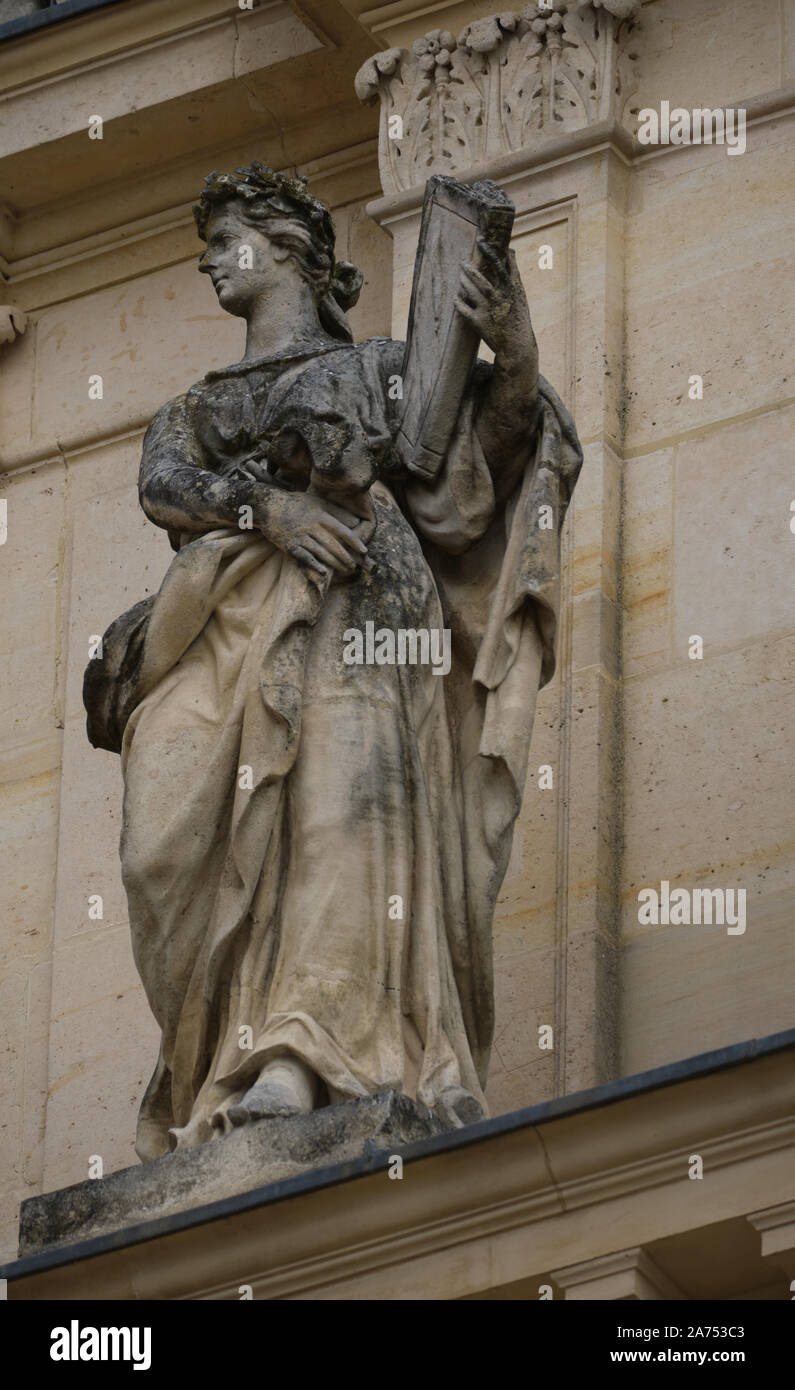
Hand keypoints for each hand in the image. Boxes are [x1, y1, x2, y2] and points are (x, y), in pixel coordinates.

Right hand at [257, 488, 369, 577]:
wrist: (268, 506)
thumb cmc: (295, 503)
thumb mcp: (316, 501)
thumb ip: (336, 511)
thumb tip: (356, 521)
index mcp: (320, 515)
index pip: (342, 530)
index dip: (354, 542)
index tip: (364, 551)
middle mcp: (311, 526)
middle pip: (333, 545)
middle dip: (346, 557)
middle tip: (356, 566)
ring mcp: (300, 537)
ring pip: (321, 553)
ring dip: (335, 563)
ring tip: (346, 570)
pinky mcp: (290, 546)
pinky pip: (305, 558)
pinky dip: (314, 565)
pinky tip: (324, 573)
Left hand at [455, 239, 536, 368]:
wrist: (516, 345)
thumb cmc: (518, 316)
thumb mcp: (520, 293)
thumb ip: (513, 273)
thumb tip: (510, 251)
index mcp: (512, 288)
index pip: (501, 265)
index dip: (491, 252)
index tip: (482, 241)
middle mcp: (499, 297)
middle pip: (481, 278)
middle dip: (470, 267)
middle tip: (462, 261)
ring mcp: (488, 309)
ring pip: (470, 290)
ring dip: (463, 281)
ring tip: (460, 275)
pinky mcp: (478, 322)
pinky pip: (463, 309)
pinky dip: (458, 301)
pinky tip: (456, 297)